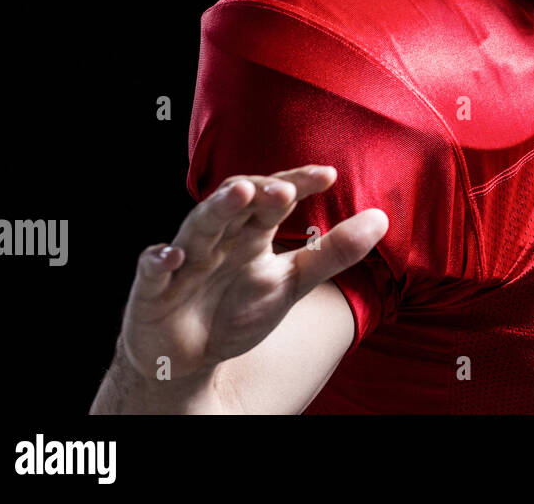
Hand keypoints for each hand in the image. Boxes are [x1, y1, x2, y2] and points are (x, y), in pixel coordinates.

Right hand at [119, 165, 387, 381]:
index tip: (329, 174)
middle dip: (258, 192)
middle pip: (234, 204)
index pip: (274, 198)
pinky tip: (171, 256)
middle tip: (286, 189)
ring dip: (216, 210)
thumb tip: (382, 219)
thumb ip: (334, 252)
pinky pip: (151, 271)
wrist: (190, 359)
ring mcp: (184, 262)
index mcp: (249, 233)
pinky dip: (158, 261)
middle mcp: (218, 239)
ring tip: (239, 194)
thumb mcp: (292, 283)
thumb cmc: (237, 310)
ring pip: (197, 227)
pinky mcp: (152, 291)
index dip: (298, 182)